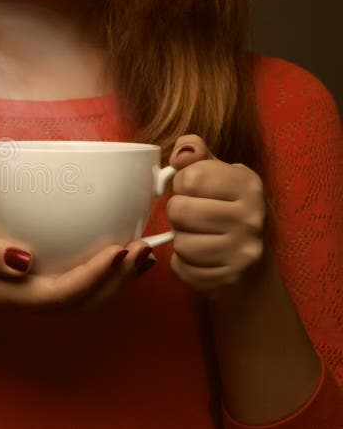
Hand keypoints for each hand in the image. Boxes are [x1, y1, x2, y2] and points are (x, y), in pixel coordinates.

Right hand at [0, 214, 156, 314]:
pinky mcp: (33, 279)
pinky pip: (75, 282)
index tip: (118, 249)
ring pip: (83, 296)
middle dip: (117, 281)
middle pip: (81, 301)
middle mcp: (25, 298)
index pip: (60, 294)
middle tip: (143, 249)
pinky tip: (115, 251)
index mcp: (8, 293)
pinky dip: (101, 271)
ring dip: (115, 280)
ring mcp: (30, 291)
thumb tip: (24, 260)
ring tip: (142, 253)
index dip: (93, 277)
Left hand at [166, 134, 268, 301]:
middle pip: (179, 209)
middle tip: (192, 217)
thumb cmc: (224, 211)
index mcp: (248, 184)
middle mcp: (251, 216)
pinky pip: (182, 267)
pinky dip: (183, 264)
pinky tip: (201, 259)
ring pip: (179, 242)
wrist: (250, 266)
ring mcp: (243, 251)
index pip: (190, 177)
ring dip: (180, 240)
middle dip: (177, 213)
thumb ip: (195, 154)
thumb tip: (182, 150)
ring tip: (198, 236)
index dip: (181, 183)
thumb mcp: (216, 175)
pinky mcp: (229, 278)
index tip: (193, 190)